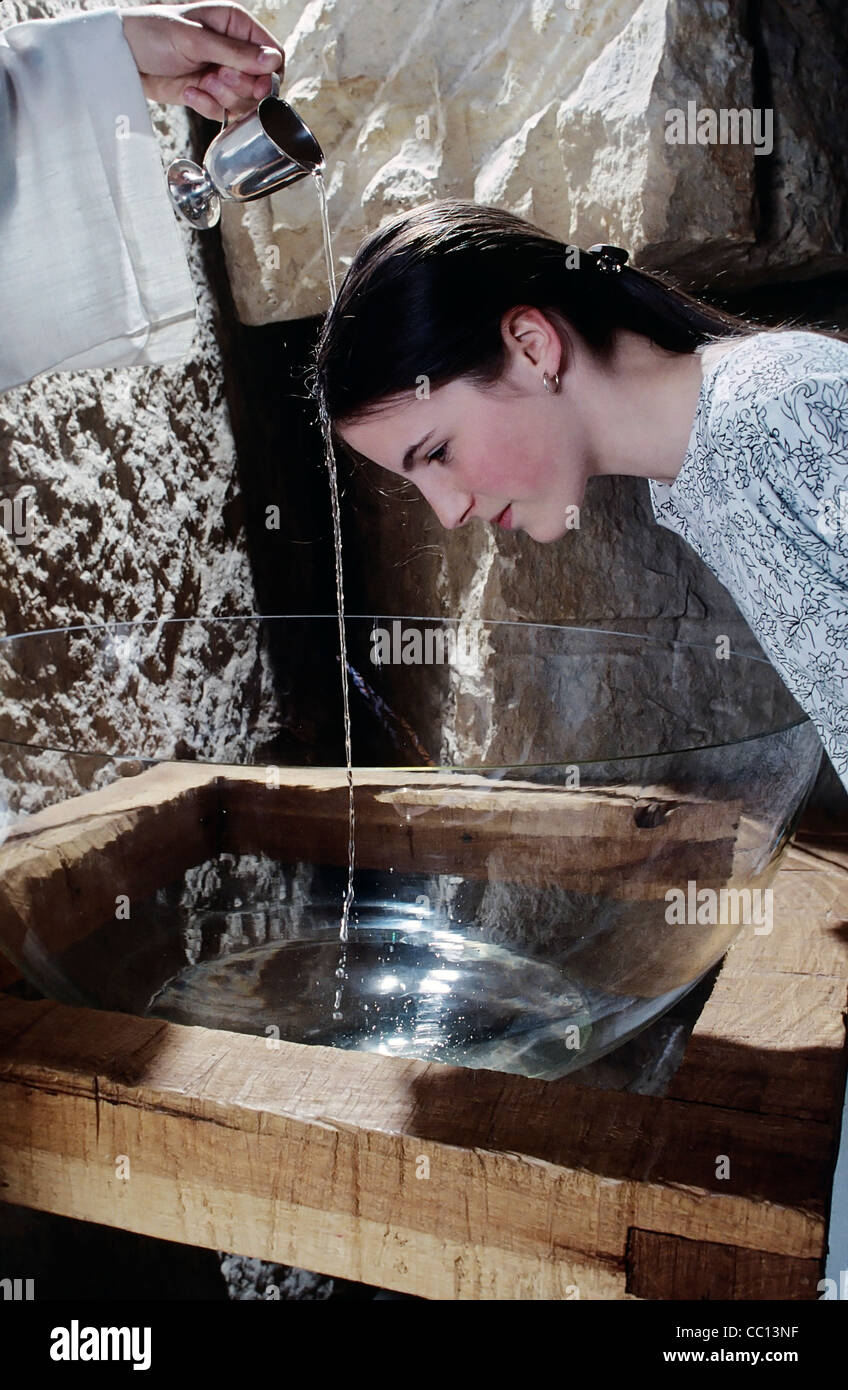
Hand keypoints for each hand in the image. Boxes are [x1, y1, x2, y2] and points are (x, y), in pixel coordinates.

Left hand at [121, 3, 284, 119]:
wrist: (124, 56)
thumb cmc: (153, 33)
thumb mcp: (195, 39)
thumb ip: (236, 52)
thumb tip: (272, 62)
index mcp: (235, 24)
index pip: (273, 54)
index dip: (268, 74)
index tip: (256, 84)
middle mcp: (233, 50)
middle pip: (262, 82)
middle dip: (241, 87)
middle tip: (216, 78)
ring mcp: (222, 74)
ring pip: (245, 101)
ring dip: (224, 98)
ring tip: (201, 85)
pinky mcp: (209, 95)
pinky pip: (223, 111)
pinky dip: (209, 107)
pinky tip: (190, 93)